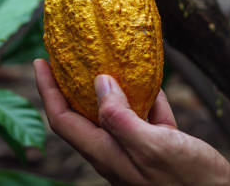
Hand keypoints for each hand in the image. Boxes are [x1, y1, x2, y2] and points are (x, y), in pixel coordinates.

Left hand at [33, 59, 229, 185]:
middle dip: (73, 86)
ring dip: (112, 87)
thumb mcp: (153, 147)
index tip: (41, 61)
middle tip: (71, 56)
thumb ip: (122, 118)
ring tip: (112, 60)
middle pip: (84, 115)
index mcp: (108, 155)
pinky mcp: (162, 147)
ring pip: (117, 113)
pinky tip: (153, 81)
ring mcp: (140, 150)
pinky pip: (147, 116)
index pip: (64, 120)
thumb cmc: (189, 182)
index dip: (48, 91)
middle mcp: (118, 153)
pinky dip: (147, 96)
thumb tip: (99, 83)